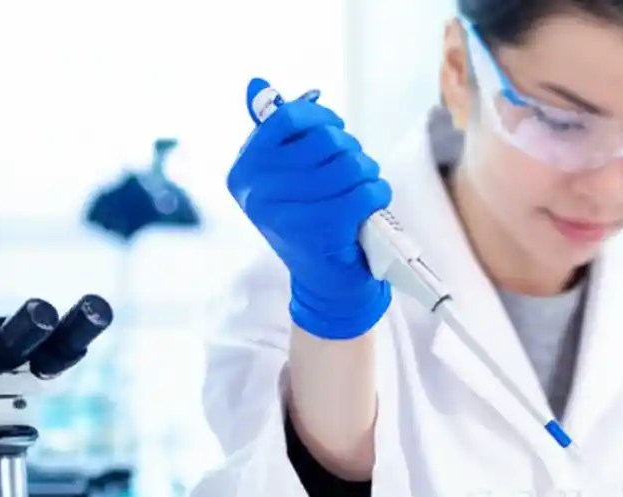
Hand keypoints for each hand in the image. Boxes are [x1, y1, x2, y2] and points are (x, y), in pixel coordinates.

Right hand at [227, 81, 391, 339]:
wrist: (326, 285)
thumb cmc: (312, 223)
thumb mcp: (287, 179)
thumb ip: (279, 136)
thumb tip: (257, 85)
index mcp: (245, 173)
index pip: (285, 119)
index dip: (320, 118)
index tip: (335, 130)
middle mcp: (258, 192)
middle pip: (324, 141)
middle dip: (350, 152)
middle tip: (353, 172)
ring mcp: (287, 213)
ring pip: (349, 165)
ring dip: (367, 174)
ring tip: (362, 190)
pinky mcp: (321, 231)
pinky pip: (364, 192)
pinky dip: (377, 194)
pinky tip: (372, 205)